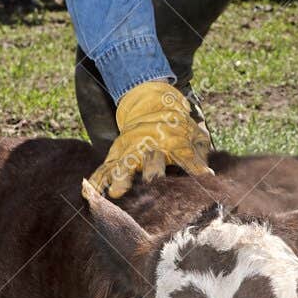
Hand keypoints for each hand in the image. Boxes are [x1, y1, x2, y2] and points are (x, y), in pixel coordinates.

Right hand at [89, 80, 213, 198]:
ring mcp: (131, 149)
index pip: (186, 155)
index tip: (205, 175)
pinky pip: (105, 168)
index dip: (196, 166)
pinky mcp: (116, 154)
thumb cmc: (177, 127)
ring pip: (125, 164)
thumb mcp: (194, 134)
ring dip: (121, 178)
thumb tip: (207, 174)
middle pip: (151, 160)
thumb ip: (200, 153)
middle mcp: (151, 146)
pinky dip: (97, 180)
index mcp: (174, 141)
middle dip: (152, 173)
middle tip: (152, 184)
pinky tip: (90, 192)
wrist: (149, 105)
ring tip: (116, 192)